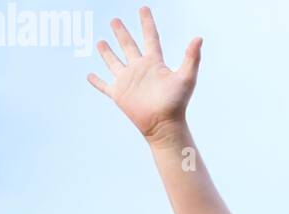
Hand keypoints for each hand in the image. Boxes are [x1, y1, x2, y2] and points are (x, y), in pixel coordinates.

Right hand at [87, 7, 200, 141]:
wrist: (164, 125)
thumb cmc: (177, 103)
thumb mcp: (186, 78)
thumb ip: (192, 58)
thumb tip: (199, 38)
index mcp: (154, 63)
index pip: (150, 37)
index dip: (147, 23)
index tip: (144, 8)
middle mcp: (140, 69)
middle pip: (128, 46)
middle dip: (122, 33)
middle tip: (115, 20)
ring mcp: (128, 81)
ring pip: (113, 62)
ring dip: (106, 53)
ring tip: (101, 42)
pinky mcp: (118, 94)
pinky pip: (104, 86)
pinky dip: (96, 81)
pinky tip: (89, 76)